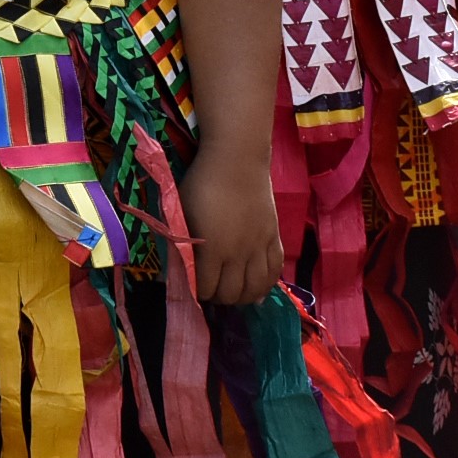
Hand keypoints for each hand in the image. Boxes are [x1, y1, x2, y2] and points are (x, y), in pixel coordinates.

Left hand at [178, 142, 283, 304]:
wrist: (237, 160)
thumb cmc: (202, 182)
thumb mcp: (183, 212)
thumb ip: (183, 241)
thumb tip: (183, 267)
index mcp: (212, 248)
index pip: (206, 287)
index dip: (198, 293)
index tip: (193, 289)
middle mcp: (238, 253)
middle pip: (232, 293)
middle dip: (219, 298)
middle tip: (212, 291)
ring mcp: (259, 247)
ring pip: (256, 288)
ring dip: (243, 297)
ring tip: (233, 293)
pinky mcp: (274, 238)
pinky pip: (275, 272)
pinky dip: (267, 286)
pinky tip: (258, 290)